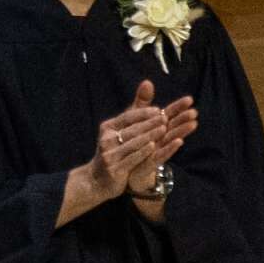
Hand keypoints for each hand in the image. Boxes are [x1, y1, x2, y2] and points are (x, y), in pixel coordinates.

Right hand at [62, 86, 197, 220]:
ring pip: (133, 143)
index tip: (160, 110)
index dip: (144, 113)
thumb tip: (148, 82)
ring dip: (149, 135)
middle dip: (150, 123)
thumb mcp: (122, 129)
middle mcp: (107, 139)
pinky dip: (143, 152)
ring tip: (164, 130)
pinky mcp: (114, 169)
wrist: (97, 179)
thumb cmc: (114, 150)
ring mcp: (110, 155)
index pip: (128, 117)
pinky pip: (131, 158)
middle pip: (132, 129)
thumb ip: (137, 108)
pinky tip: (154, 147)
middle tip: (166, 118)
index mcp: (108, 127)